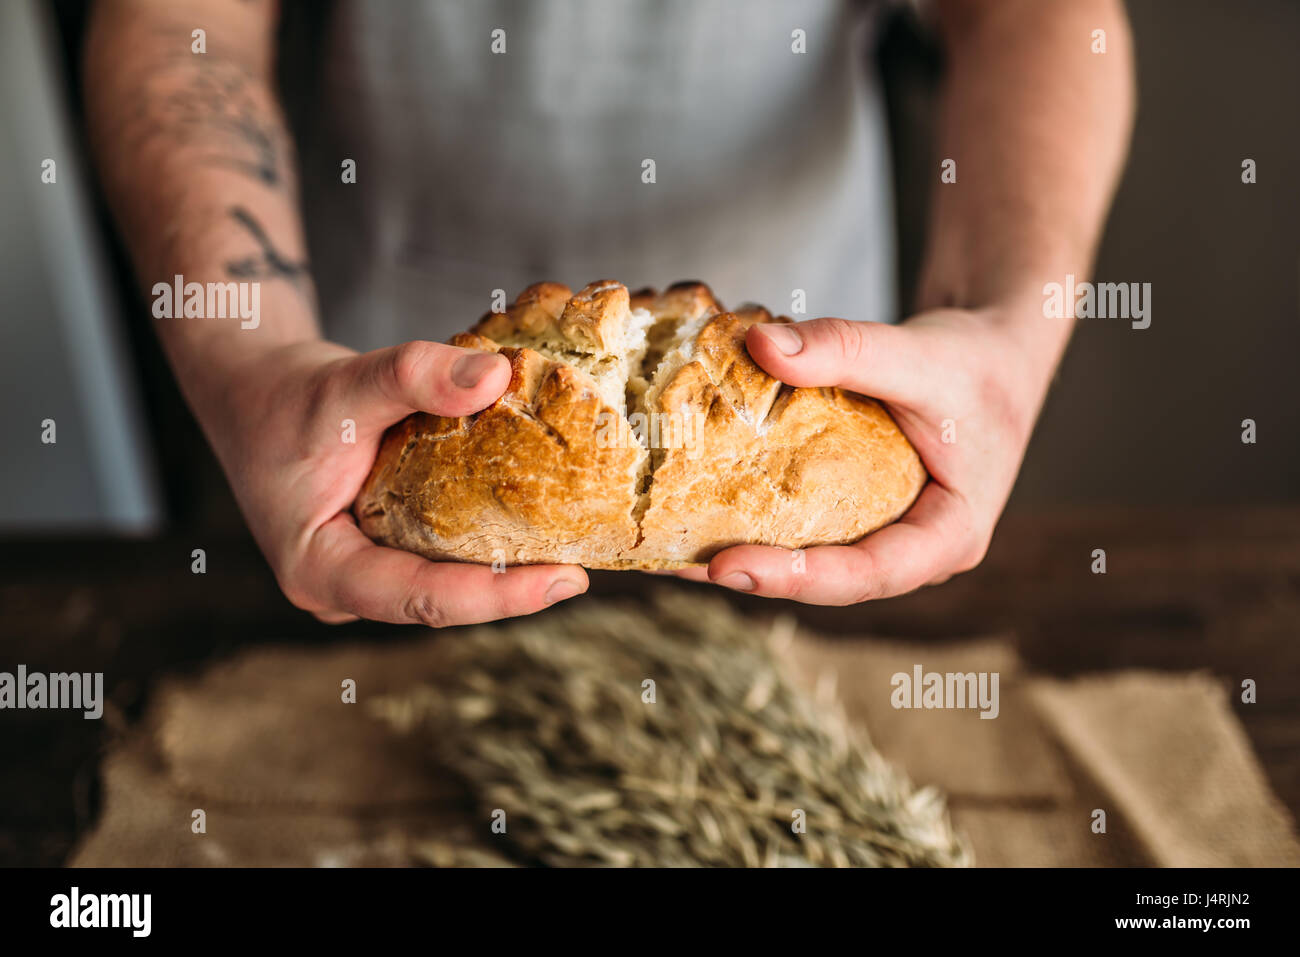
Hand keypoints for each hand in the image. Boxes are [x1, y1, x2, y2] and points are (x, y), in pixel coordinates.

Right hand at [204, 338, 588, 624]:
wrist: (252, 388)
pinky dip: (485, 542)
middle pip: (442, 602)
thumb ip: (413, 376)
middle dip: (513, 589)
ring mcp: (363, 574)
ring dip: (504, 569)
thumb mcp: (343, 381)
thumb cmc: (282, 395)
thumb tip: (496, 375)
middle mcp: (343, 588)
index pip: (422, 599)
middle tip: (586, 567)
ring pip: (445, 582)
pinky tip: (537, 524)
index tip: (566, 582)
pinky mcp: (382, 551)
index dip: (498, 597)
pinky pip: (441, 557)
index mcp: (320, 572)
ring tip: (575, 551)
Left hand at [691, 308, 1051, 603]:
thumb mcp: (919, 353)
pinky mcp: (859, 514)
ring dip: (744, 553)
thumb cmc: (975, 361)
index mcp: (950, 536)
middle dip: (754, 575)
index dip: (797, 579)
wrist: (994, 354)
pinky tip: (697, 509)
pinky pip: (806, 526)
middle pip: (829, 581)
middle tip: (677, 564)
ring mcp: (886, 537)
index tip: (727, 568)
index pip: (870, 574)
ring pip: (812, 559)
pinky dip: (756, 519)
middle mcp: (915, 551)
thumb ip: (846, 349)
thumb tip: (759, 345)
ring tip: (668, 551)